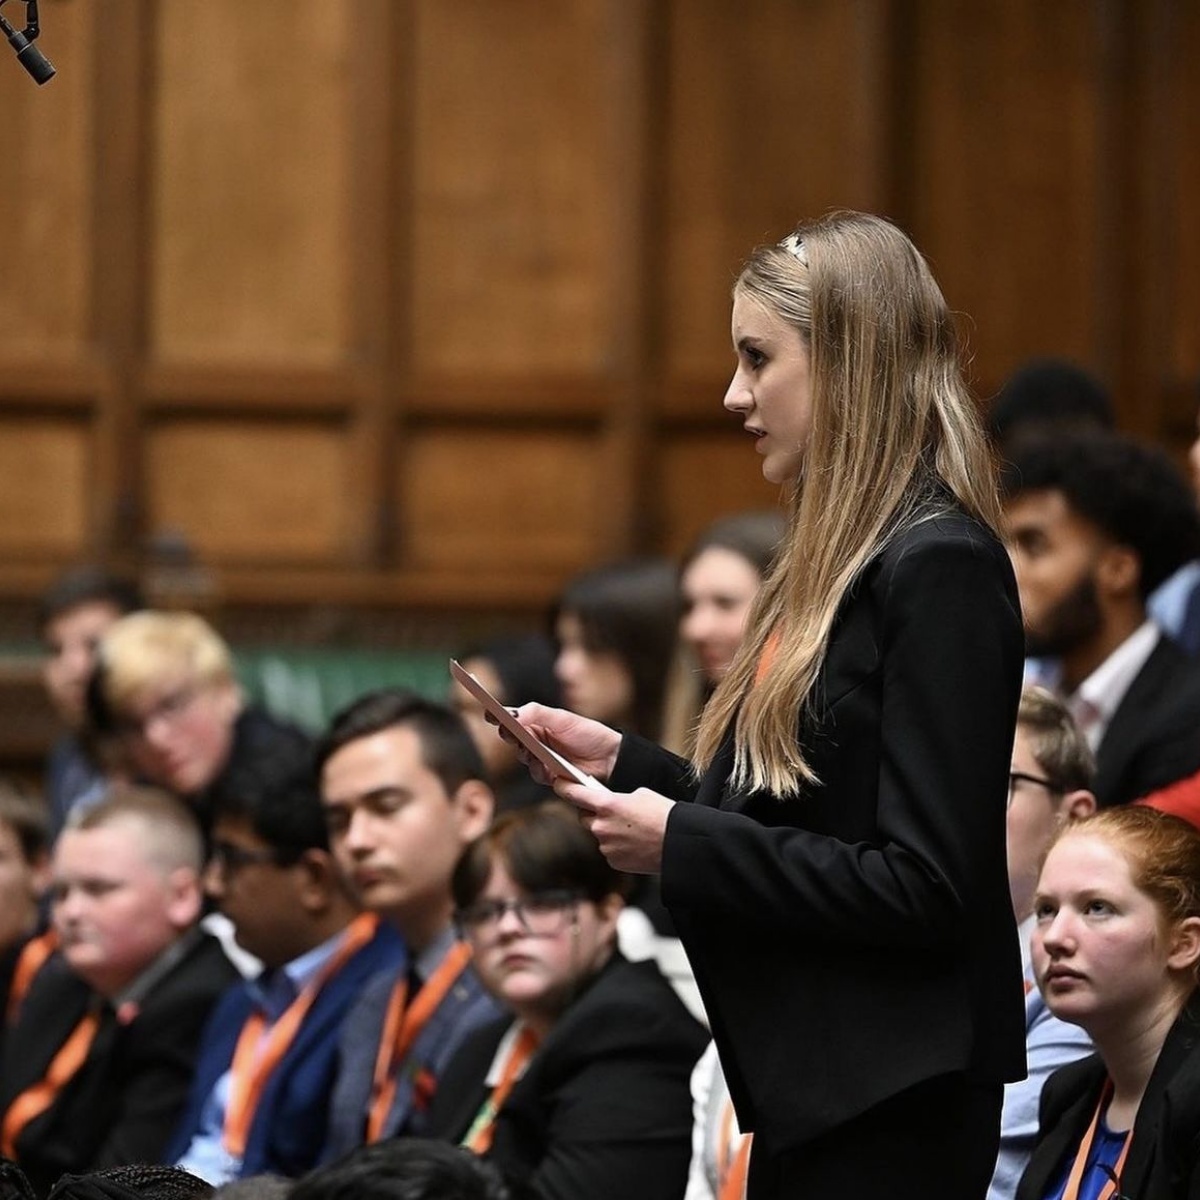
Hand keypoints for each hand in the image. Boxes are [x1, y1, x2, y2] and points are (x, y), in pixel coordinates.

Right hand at [500, 703, 622, 783]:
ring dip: (526, 753)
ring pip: (522, 757)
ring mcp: (541, 758)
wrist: (610, 758)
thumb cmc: (587, 733)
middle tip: (507, 729)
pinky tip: (548, 767)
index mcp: (537, 722)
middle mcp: (536, 740)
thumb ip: (536, 713)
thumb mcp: (562, 718)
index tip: (488, 713)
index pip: (512, 718)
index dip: (498, 716)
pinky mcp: (549, 775)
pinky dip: (540, 769)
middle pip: (512, 738)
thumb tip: (512, 714)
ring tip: (534, 749)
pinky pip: (536, 774)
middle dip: (509, 734)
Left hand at [557, 781, 672, 874]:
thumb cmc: (663, 814)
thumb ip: (617, 798)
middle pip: (585, 818)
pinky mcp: (613, 861)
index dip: (564, 788)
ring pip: (599, 835)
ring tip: (632, 830)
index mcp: (607, 805)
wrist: (678, 843)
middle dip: (594, 814)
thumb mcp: (640, 794)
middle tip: (611, 812)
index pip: (574, 794)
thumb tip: (610, 804)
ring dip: (609, 832)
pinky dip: (617, 847)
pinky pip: (609, 850)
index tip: (559, 784)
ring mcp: (606, 846)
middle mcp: (601, 826)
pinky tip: (634, 843)